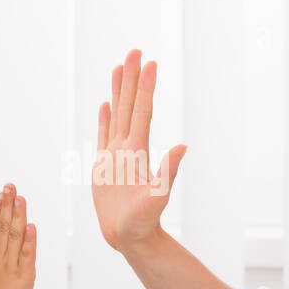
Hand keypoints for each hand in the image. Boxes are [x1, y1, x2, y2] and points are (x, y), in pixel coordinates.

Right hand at [0, 183, 36, 288]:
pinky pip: (26, 255)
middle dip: (7, 205)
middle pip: (4, 226)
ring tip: (20, 198)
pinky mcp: (24, 275)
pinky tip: (31, 226)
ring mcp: (12, 264)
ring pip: (15, 236)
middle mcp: (0, 256)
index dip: (0, 208)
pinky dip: (29, 241)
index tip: (3, 192)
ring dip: (18, 216)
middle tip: (10, 186)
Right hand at [92, 49, 186, 253]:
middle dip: (131, 78)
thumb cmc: (143, 222)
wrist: (131, 238)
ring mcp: (116, 154)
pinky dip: (105, 117)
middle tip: (134, 50)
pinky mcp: (105, 165)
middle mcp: (128, 148)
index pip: (142, 112)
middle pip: (130, 105)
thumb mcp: (157, 199)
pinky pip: (105, 134)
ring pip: (117, 114)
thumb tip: (183, 148)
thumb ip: (168, 174)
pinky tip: (106, 104)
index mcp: (138, 152)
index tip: (149, 62)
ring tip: (118, 67)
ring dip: (118, 91)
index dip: (145, 87)